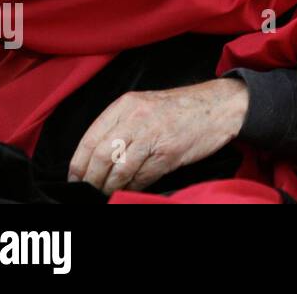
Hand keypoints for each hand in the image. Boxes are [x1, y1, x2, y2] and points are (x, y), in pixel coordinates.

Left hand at [68, 78, 248, 193]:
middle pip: (101, 157)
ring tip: (108, 192)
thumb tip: (96, 158)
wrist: (220, 106)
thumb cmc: (183, 108)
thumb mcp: (146, 105)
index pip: (90, 138)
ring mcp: (153, 135)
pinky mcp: (168, 152)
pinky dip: (132, 186)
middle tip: (89, 190)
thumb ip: (122, 125)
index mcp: (126, 105)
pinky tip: (130, 187)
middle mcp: (136, 118)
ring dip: (110, 186)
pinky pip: (141, 176)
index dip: (78, 164)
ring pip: (119, 169)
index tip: (76, 178)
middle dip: (91, 179)